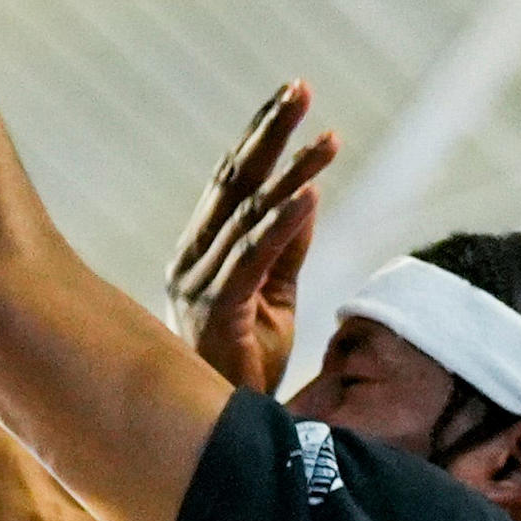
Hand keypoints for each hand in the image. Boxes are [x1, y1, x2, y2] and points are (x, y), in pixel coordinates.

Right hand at [166, 81, 339, 396]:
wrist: (222, 432)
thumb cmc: (245, 366)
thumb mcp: (275, 298)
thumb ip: (286, 250)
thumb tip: (306, 197)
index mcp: (202, 252)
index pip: (232, 183)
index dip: (262, 139)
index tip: (293, 99)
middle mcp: (192, 260)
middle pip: (234, 183)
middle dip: (270, 133)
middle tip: (301, 88)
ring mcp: (199, 285)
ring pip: (250, 214)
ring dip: (292, 173)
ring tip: (327, 140)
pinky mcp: (217, 312)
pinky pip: (253, 258)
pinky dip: (283, 225)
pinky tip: (310, 195)